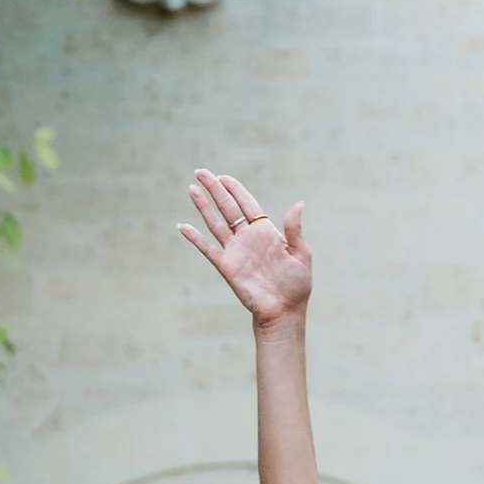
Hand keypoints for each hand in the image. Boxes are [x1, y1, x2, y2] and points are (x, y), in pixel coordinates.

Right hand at [180, 171, 310, 325]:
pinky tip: (182, 226)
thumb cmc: (296, 285)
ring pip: (215, 223)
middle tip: (201, 172)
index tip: (223, 176)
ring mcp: (235, 251)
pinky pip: (207, 249)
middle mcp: (247, 238)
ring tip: (192, 188)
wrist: (284, 311)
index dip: (235, 189)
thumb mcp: (301, 254)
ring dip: (203, 206)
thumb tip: (298, 202)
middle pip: (228, 208)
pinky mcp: (226, 266)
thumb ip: (294, 229)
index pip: (247, 204)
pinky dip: (195, 238)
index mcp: (265, 232)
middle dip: (215, 189)